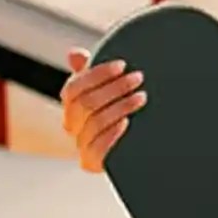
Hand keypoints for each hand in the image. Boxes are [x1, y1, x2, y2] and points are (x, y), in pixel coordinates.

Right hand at [59, 48, 146, 171]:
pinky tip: (127, 123)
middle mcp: (72, 125)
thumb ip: (92, 71)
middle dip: (114, 88)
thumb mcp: (110, 87)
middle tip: (138, 78)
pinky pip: (96, 149)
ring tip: (142, 97)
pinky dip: (111, 134)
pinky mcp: (91, 163)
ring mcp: (81, 144)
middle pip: (84, 103)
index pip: (74, 88)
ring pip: (93, 123)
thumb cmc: (125, 108)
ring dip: (119, 107)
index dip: (97, 74)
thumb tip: (74, 54)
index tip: (122, 65)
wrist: (146, 144)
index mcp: (72, 103)